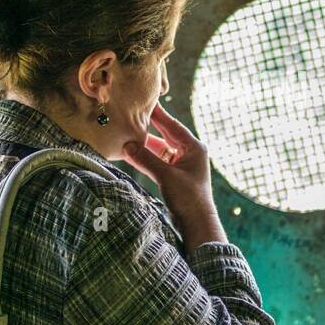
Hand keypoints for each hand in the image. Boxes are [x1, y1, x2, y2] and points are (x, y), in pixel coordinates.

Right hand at [123, 104, 226, 247]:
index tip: (146, 100)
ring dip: (144, 144)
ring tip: (127, 132)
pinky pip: (158, 161)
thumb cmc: (188, 199)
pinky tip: (131, 152)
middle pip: (166, 134)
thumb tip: (127, 145)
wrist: (197, 224)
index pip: (172, 125)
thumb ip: (146, 159)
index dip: (158, 113)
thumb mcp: (166, 176)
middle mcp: (189, 153)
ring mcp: (182, 164)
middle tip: (133, 111)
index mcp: (194, 147)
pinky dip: (145, 158)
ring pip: (160, 149)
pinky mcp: (175, 176)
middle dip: (149, 125)